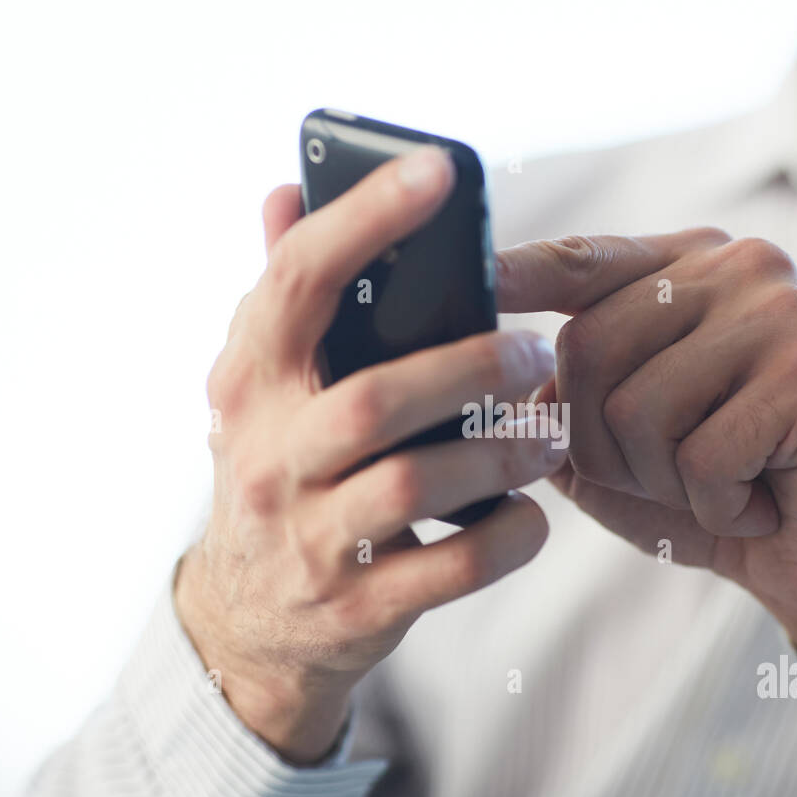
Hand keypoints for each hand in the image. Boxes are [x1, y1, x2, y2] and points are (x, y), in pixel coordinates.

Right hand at [175, 148, 565, 762]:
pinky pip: (452, 570)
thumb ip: (281, 299)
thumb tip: (282, 191)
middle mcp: (267, 459)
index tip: (436, 171)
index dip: (364, 220)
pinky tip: (531, 514)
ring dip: (500, 452)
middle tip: (535, 356)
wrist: (247, 625)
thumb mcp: (260, 393)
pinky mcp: (357, 608)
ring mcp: (309, 541)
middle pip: (374, 399)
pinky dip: (508, 537)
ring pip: (414, 485)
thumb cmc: (278, 478)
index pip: (295, 284)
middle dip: (470, 369)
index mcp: (247, 385)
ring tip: (549, 434)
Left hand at [499, 231, 796, 678]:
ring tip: (724, 483)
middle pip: (586, 350)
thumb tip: (491, 380)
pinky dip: (717, 506)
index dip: (515, 271)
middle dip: (604, 447)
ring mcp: (783, 312)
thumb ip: (557, 408)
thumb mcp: (614, 450)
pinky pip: (702, 456)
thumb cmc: (712, 493)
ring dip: (663, 482)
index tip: (463, 271)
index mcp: (684, 271)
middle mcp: (737, 267)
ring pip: (638, 410)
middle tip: (671, 475)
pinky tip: (762, 498)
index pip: (579, 261)